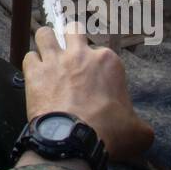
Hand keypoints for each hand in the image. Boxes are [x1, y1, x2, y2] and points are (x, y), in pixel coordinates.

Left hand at [22, 24, 153, 162]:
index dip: (98, 68)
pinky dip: (31, 66)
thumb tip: (141, 130)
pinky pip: (29, 57)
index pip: (102, 54)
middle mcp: (81, 54)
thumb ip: (140, 124)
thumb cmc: (110, 133)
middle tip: (70, 54)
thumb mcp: (138, 131)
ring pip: (45, 34)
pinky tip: (35, 77)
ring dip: (45, 43)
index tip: (97, 84)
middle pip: (73, 29)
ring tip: (47, 55)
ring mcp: (55, 60)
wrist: (75, 140)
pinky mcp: (35, 73)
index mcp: (108, 62)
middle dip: (71, 38)